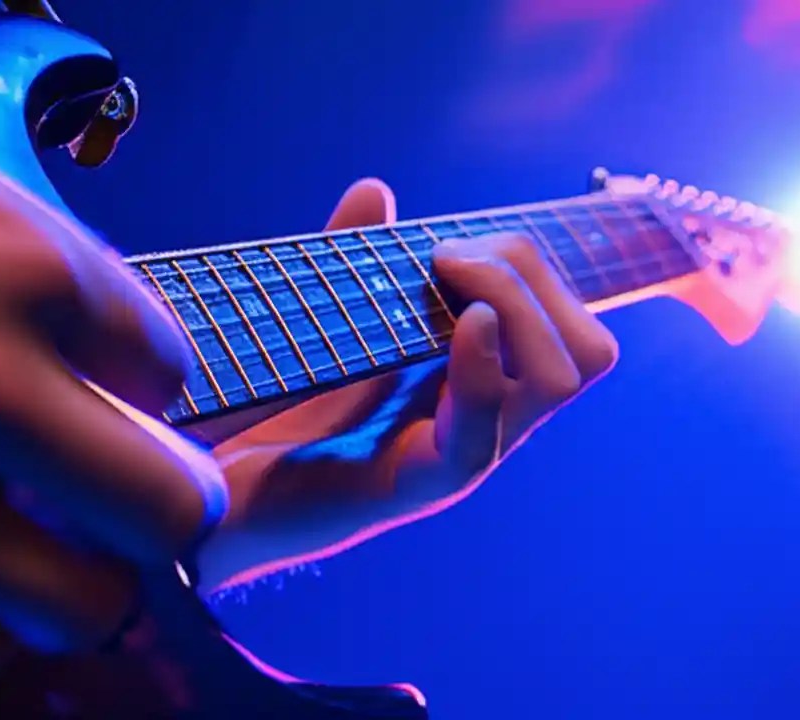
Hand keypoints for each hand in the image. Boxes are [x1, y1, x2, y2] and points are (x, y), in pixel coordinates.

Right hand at [0, 5, 222, 680]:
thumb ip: (32, 274)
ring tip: (60, 568)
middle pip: (164, 508)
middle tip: (148, 510)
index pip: (165, 366)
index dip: (153, 392)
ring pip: (75, 606)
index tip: (125, 401)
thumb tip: (100, 362)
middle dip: (171, 513)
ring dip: (86, 593)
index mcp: (15, 260)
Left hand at [199, 179, 617, 589]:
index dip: (531, 268)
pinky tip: (463, 327)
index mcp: (477, 381)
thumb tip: (377, 191)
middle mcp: (485, 420)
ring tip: (445, 278)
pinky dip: (481, 372)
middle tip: (448, 259)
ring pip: (559, 380)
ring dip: (516, 306)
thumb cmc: (272, 411)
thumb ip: (352, 264)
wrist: (215, 498)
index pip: (568, 322)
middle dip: (532, 276)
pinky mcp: (411, 488)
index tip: (446, 246)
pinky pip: (479, 438)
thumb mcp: (322, 325)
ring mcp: (457, 456)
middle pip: (584, 346)